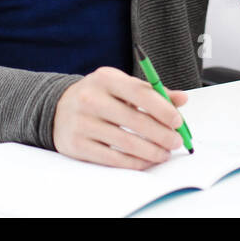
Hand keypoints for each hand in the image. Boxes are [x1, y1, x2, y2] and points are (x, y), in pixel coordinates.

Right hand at [53, 66, 188, 169]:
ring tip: (164, 153)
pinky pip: (112, 158)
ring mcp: (82, 122)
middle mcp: (91, 98)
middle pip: (135, 120)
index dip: (163, 109)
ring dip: (151, 151)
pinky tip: (145, 161)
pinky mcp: (77, 144)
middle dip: (161, 134)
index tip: (178, 121)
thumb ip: (152, 92)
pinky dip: (134, 162)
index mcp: (106, 78)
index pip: (140, 93)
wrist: (57, 108)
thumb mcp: (121, 85)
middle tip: (176, 142)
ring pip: (126, 142)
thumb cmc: (98, 96)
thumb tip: (182, 99)